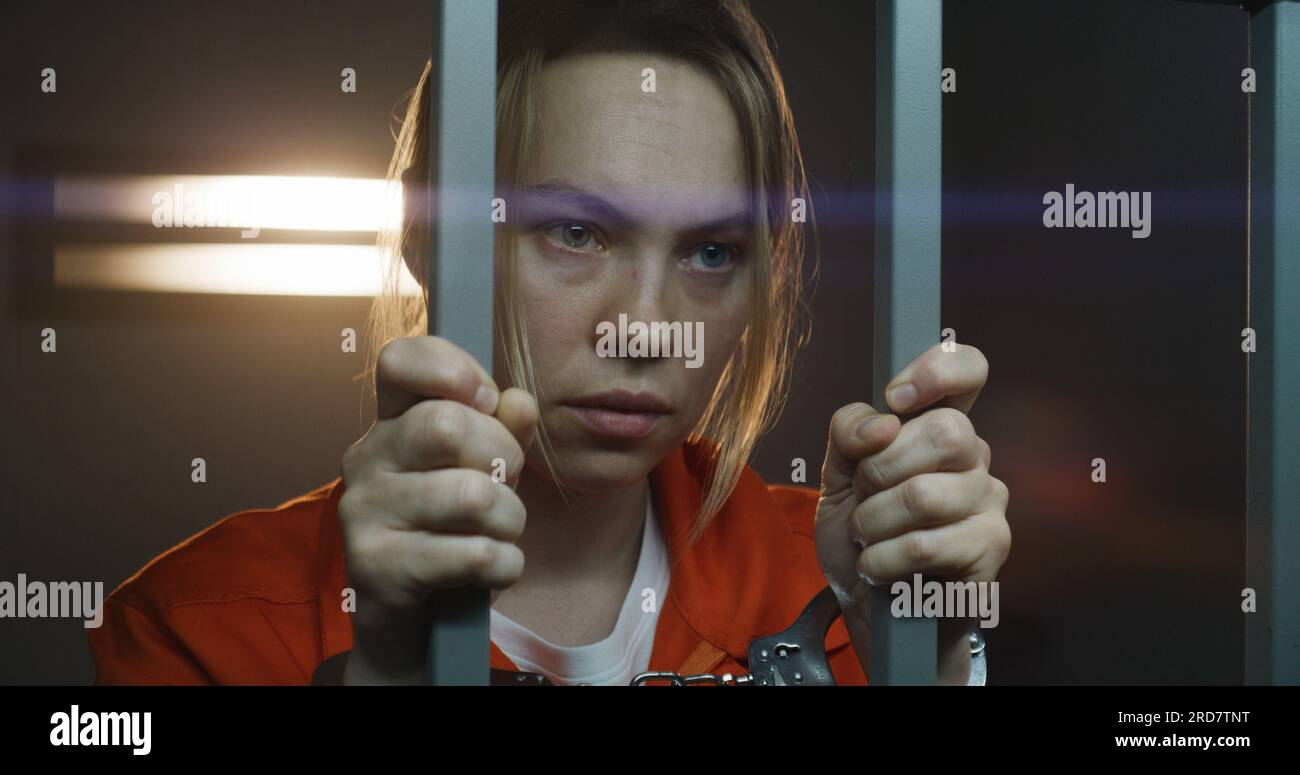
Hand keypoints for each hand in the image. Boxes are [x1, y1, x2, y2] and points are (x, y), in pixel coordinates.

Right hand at [336, 336, 538, 683]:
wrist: (414, 621)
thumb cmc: (453, 530)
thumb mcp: (486, 471)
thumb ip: (505, 430)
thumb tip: (519, 402)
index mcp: (391, 422)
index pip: (400, 360)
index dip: (453, 370)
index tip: (484, 400)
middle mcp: (367, 458)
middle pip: (448, 426)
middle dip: (505, 457)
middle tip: (507, 484)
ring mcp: (364, 512)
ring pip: (471, 496)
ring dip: (510, 519)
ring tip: (500, 532)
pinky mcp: (376, 566)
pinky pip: (473, 554)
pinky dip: (505, 565)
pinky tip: (494, 570)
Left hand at [814, 343, 1010, 683]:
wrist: (868, 606)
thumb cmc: (860, 535)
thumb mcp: (834, 477)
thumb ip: (847, 433)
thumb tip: (883, 422)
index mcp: (937, 425)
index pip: (968, 369)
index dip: (938, 370)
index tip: (896, 397)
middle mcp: (974, 455)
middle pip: (946, 431)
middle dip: (881, 469)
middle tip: (863, 497)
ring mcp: (989, 501)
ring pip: (925, 494)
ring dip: (873, 522)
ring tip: (867, 538)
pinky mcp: (990, 548)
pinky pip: (926, 544)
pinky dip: (883, 559)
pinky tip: (878, 568)